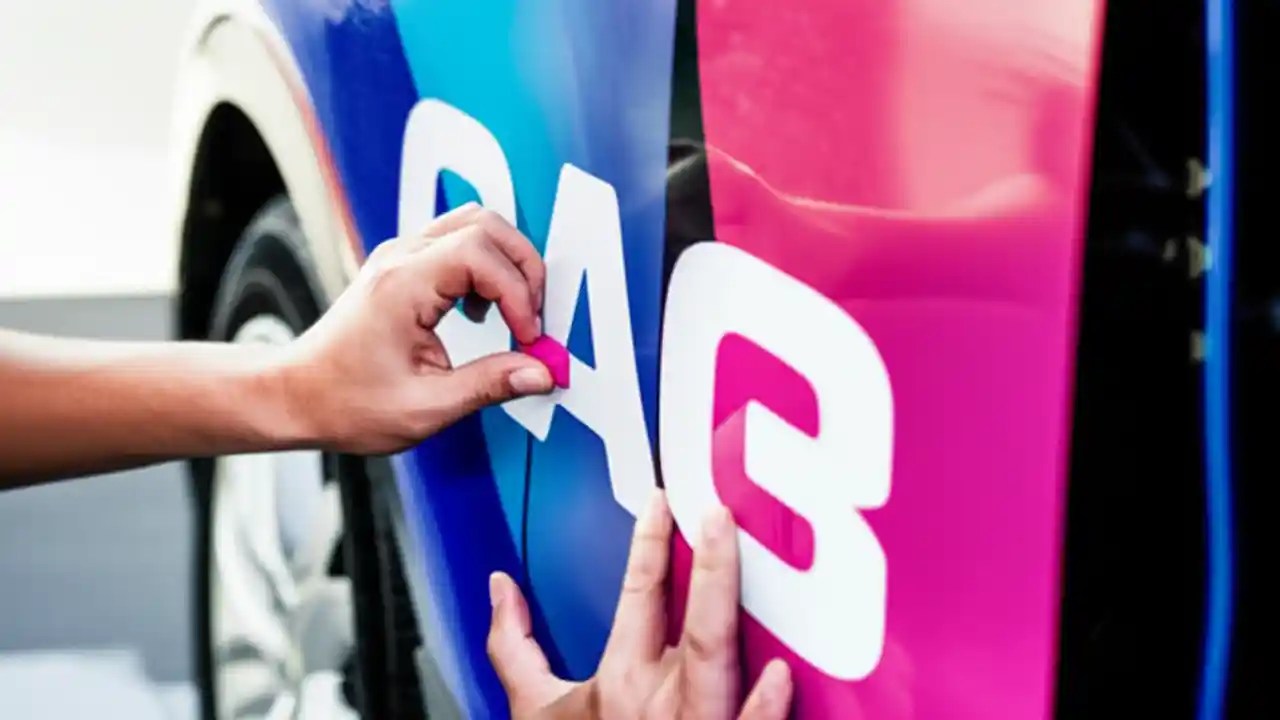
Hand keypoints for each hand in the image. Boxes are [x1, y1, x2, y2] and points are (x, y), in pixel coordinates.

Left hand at [280, 203, 554, 453]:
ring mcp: (398, 256)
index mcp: (403, 286)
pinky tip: (482, 311)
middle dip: (523, 270)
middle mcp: (400, 259)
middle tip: (531, 320)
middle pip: (486, 226)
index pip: (482, 256)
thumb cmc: (344, 403)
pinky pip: (457, 241)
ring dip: (506, 263)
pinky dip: (485, 267)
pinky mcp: (401, 266)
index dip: (519, 295)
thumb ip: (490, 385)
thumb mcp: (426, 408)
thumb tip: (540, 372)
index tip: (529, 338)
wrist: (294, 397)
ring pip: (474, 224)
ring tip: (513, 313)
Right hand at [487, 491, 793, 719]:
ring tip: (742, 557)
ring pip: (720, 665)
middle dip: (707, 567)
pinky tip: (785, 675)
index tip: (664, 498)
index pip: (639, 597)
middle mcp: (661, 704)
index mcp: (621, 682)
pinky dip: (764, 712)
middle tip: (716, 513)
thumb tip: (500, 587)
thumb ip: (516, 645)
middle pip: (693, 628)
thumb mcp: (534, 710)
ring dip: (731, 611)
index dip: (649, 543)